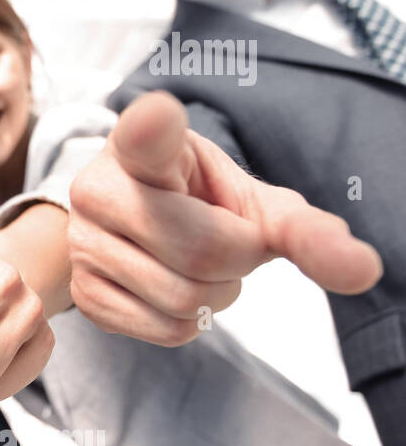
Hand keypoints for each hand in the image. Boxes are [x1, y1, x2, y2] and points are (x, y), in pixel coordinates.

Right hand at [68, 91, 382, 345]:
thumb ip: (308, 231)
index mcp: (143, 146)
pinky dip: (190, 325)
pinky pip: (164, 330)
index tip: (161, 115)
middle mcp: (97, 187)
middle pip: (202, 250)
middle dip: (239, 261)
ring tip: (200, 270)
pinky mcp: (82, 294)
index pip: (146, 135)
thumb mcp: (255, 203)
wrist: (136, 231)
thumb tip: (364, 271)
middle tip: (230, 247)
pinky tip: (177, 292)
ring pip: (182, 297)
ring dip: (216, 295)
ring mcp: (81, 243)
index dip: (154, 127)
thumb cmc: (201, 206)